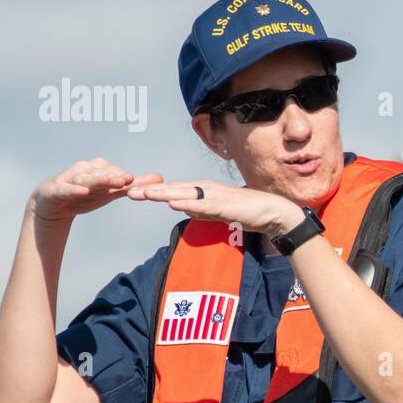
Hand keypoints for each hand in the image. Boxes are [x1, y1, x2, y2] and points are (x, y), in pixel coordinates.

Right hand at [30, 158, 162, 224]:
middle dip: (114, 176)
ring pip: (85, 179)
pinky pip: (66, 188)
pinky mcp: (57, 189)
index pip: (115, 172)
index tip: (137, 180)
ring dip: (96, 179)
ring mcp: (70, 179)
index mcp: (99, 168)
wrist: (54, 205)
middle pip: (101, 173)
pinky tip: (83, 191)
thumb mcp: (111, 192)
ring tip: (109, 182)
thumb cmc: (86, 194)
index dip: (125, 177)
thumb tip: (161, 179)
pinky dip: (74, 189)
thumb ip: (134, 185)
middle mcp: (84, 170)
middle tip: (129, 179)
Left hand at [125, 178, 302, 236]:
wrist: (274, 212)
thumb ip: (201, 210)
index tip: (134, 193)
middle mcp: (208, 189)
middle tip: (128, 191)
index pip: (175, 191)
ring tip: (145, 194)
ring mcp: (217, 196)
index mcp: (205, 191)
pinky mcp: (226, 206)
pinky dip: (189, 204)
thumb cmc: (249, 212)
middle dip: (152, 191)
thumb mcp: (219, 213)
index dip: (155, 192)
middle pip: (175, 189)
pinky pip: (204, 205)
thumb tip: (182, 209)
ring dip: (165, 194)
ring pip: (186, 194)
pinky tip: (175, 204)